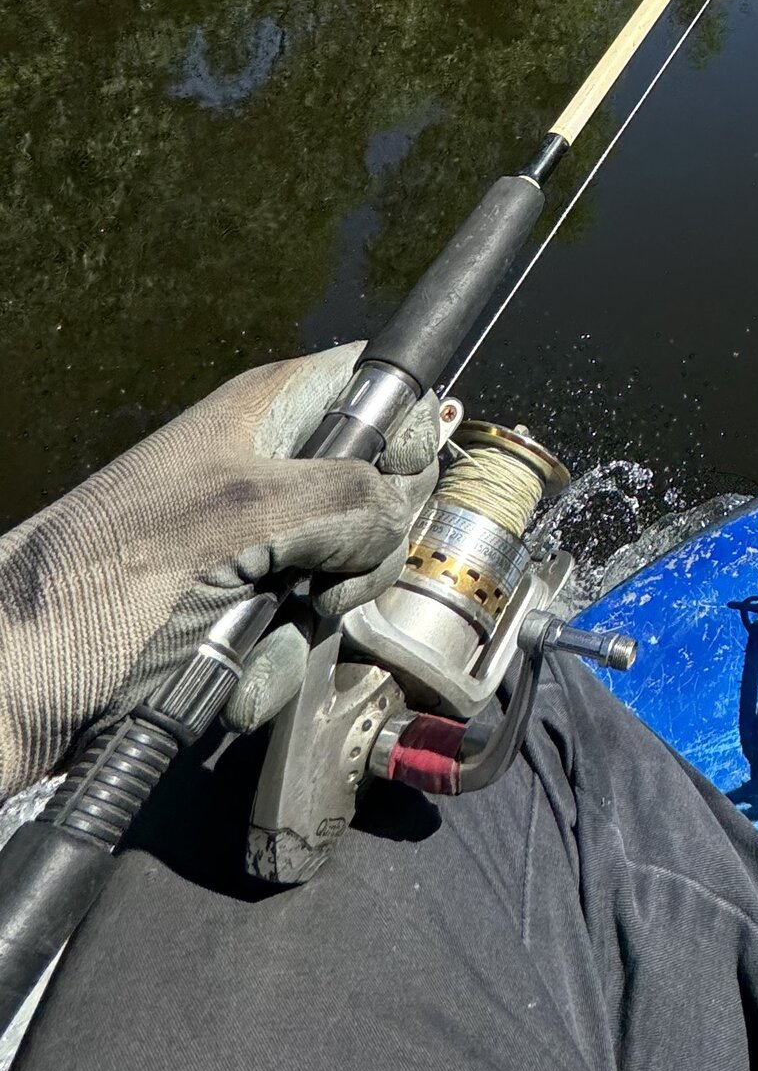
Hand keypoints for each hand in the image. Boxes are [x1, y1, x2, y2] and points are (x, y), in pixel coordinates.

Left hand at [0, 345, 440, 799]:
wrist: (10, 687)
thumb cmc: (93, 588)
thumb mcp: (232, 519)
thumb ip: (341, 498)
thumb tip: (401, 510)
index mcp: (266, 415)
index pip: (376, 384)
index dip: (405, 433)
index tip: (391, 488)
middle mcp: (268, 473)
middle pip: (381, 496)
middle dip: (359, 557)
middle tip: (312, 578)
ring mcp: (255, 549)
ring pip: (346, 578)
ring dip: (308, 624)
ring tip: (249, 635)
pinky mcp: (238, 617)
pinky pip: (300, 638)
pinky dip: (272, 667)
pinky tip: (230, 671)